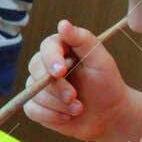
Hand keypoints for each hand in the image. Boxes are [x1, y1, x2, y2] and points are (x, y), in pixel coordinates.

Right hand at [21, 18, 130, 141]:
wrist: (109, 115)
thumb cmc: (106, 85)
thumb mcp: (101, 60)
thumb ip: (83, 40)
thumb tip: (62, 24)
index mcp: (60, 50)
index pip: (46, 48)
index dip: (51, 59)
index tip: (61, 72)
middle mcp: (45, 66)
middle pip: (36, 70)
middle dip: (56, 87)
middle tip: (75, 98)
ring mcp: (38, 87)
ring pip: (34, 93)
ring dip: (59, 105)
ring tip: (79, 108)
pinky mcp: (36, 106)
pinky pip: (33, 110)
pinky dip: (51, 116)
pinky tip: (67, 117)